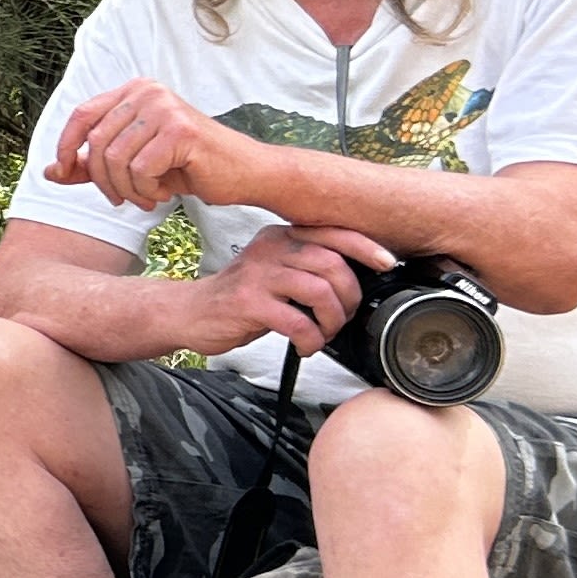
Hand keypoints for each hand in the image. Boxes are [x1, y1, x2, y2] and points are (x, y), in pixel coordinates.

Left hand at [50, 79, 264, 212]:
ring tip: (147, 197)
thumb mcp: (132, 163)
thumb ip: (91, 164)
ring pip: (116, 159)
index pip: (81, 115)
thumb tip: (49, 172)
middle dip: (103, 180)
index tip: (62, 173)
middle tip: (124, 199)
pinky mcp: (180, 131)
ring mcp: (165, 108)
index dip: (65, 146)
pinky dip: (147, 191)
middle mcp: (147, 92)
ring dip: (126, 190)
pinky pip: (140, 170)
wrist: (243, 173)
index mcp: (133, 91)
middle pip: (96, 142)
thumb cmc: (187, 167)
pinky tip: (164, 192)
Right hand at [187, 222, 398, 355]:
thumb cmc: (240, 297)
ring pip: (319, 291)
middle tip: (342, 317)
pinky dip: (310, 339)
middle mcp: (270, 249)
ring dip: (332, 320)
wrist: (190, 312)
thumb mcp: (274, 270)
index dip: (366, 247)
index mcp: (281, 236)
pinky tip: (304, 345)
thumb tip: (358, 277)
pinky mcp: (248, 303)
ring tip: (323, 333)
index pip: (333, 232)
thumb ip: (308, 266)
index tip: (387, 264)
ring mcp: (258, 275)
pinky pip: (297, 321)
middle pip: (332, 264)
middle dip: (349, 297)